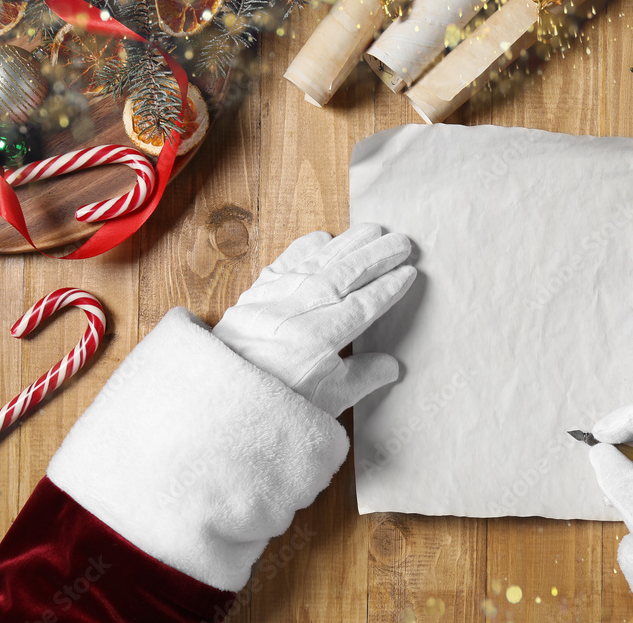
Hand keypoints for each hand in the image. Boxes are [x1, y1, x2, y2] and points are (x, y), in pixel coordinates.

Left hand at [212, 223, 416, 417]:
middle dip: (376, 256)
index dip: (388, 287)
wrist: (223, 398)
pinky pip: (284, 263)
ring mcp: (275, 298)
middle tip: (402, 241)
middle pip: (345, 275)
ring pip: (318, 262)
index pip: (364, 304)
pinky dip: (304, 247)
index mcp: (320, 338)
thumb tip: (394, 365)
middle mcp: (299, 311)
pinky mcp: (255, 294)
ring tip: (372, 230)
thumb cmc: (280, 402)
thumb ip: (363, 378)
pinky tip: (324, 237)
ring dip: (348, 244)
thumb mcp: (328, 401)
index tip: (409, 271)